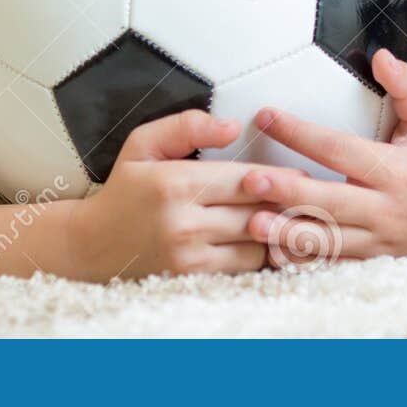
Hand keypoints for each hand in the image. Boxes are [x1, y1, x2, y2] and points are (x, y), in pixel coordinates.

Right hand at [63, 109, 303, 280]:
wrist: (93, 245)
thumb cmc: (125, 190)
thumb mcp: (144, 144)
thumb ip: (186, 126)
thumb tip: (231, 126)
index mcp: (173, 183)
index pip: (243, 179)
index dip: (278, 178)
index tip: (302, 176)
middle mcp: (182, 223)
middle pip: (256, 212)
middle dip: (289, 205)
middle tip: (313, 198)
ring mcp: (188, 256)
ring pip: (257, 243)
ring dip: (278, 231)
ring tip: (296, 220)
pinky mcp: (193, 280)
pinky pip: (244, 267)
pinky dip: (261, 254)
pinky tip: (271, 242)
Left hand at [240, 48, 406, 266]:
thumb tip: (382, 57)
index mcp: (395, 172)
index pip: (340, 150)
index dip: (301, 134)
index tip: (265, 115)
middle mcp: (384, 210)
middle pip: (328, 201)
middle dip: (287, 190)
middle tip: (248, 177)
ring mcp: (376, 242)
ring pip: (327, 241)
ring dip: (287, 233)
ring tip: (251, 222)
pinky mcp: (368, 261)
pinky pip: (331, 264)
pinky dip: (301, 260)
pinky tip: (270, 253)